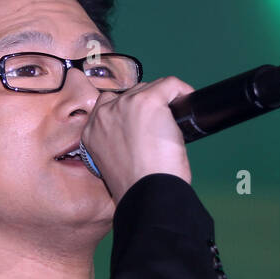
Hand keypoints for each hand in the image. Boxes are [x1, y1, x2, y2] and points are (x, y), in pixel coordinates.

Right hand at [81, 76, 195, 198]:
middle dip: (147, 105)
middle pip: (130, 94)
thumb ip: (117, 142)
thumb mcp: (114, 163)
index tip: (143, 122)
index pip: (108, 105)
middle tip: (161, 125)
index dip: (129, 111)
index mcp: (91, 132)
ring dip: (163, 101)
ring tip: (173, 122)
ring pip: (150, 88)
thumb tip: (140, 131)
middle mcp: (104, 115)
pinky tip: (187, 104)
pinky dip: (181, 91)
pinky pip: (169, 84)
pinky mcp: (148, 101)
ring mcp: (125, 106)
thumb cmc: (136, 187)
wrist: (147, 194)